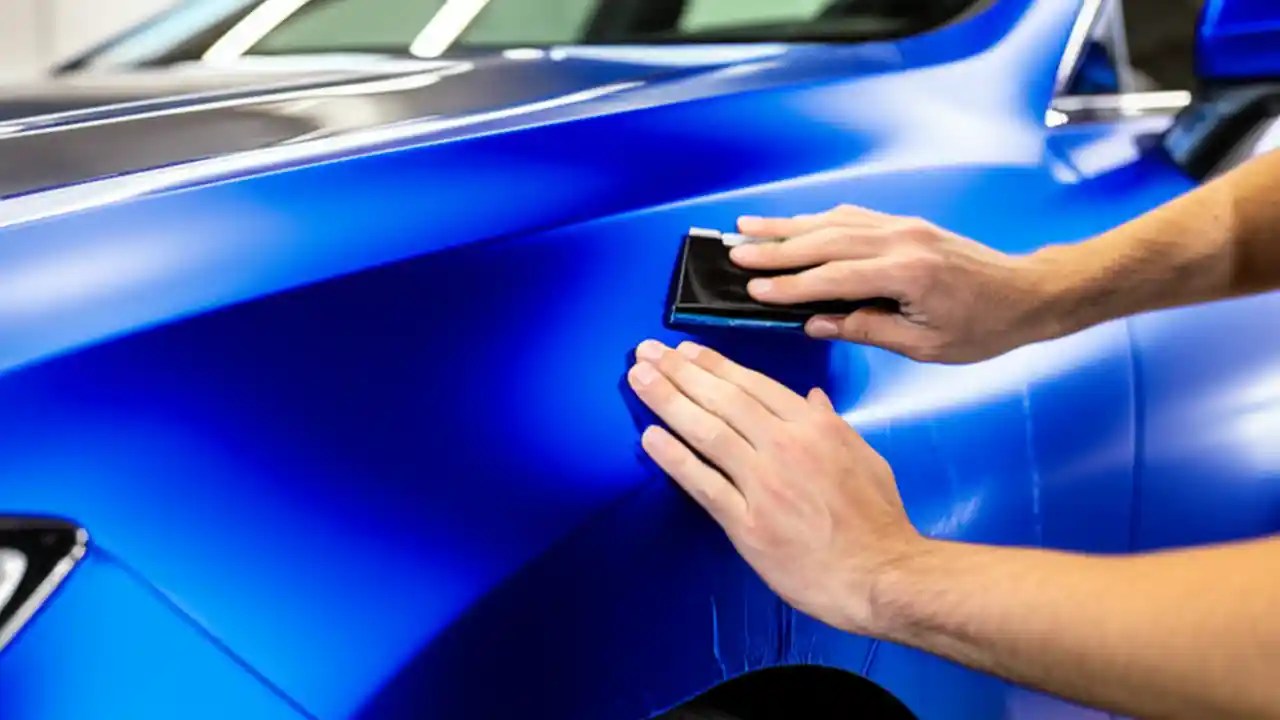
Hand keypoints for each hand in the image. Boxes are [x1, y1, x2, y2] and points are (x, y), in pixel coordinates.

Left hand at [627, 339, 924, 633]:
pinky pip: (703, 484)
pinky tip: (650, 437)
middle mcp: (786, 447)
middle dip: (680, 371)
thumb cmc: (878, 521)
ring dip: (668, 402)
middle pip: (723, 399)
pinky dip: (674, 459)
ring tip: (638, 379)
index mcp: (815, 427)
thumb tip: (812, 398)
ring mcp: (764, 485)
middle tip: (646, 352)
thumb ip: (833, 425)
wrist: (882, 576)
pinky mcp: (748, 525)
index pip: (753, 384)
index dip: (713, 364)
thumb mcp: (865, 458)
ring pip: (707, 433)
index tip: (684, 349)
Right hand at [733, 206, 1055, 362]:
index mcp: (906, 273)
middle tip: (733, 252)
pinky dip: (818, 220)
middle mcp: (901, 240)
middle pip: (824, 239)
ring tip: (748, 229)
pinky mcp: (907, 224)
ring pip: (834, 222)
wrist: (1028, 294)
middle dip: (775, 247)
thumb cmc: (983, 328)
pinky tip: (795, 225)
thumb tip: (816, 323)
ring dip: (789, 225)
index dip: (789, 284)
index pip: (833, 276)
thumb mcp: (924, 345)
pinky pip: (852, 217)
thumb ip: (866, 329)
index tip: (752, 288)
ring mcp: (903, 226)